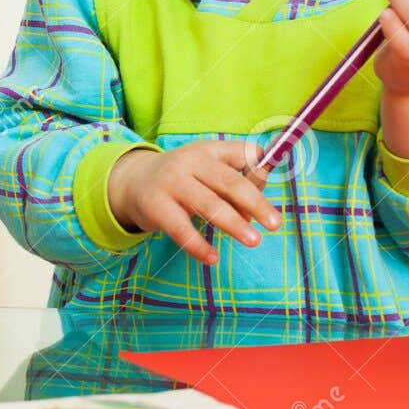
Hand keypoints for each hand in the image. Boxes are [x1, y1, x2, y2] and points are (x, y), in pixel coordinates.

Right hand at [106, 141, 280, 265]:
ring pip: (209, 205)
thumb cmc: (184, 179)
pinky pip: (181, 229)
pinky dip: (198, 245)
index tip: (270, 188)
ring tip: (254, 241)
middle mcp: (190, 162)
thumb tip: (253, 215)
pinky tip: (212, 258)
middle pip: (230, 182)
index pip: (242, 153)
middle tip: (275, 223)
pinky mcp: (156, 206)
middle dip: (255, 203)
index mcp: (209, 150)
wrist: (133, 182)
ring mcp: (171, 183)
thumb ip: (233, 187)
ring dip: (234, 224)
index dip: (260, 170)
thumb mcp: (207, 172)